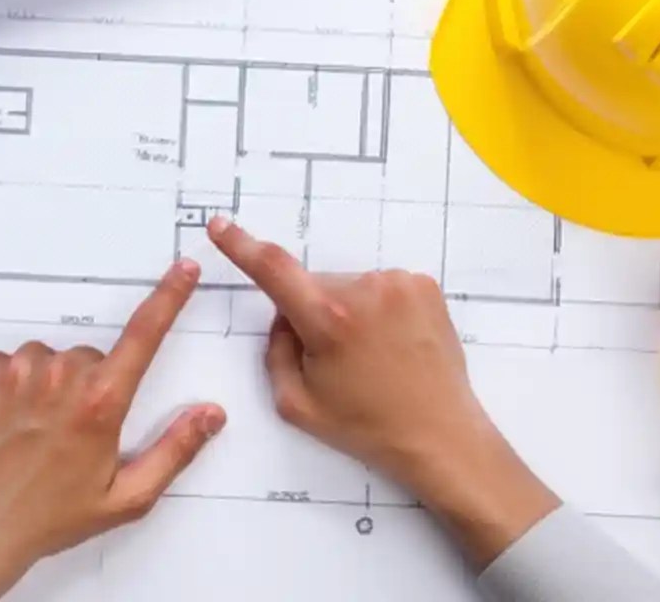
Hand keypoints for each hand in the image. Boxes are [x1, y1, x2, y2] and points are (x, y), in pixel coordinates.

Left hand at [0, 260, 225, 601]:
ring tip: (33, 433)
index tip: (183, 271)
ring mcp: (16, 372)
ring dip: (47, 385)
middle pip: (89, 357)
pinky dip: (10, 387)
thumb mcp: (126, 497)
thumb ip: (175, 450)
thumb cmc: (49, 516)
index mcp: (101, 403)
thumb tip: (211, 415)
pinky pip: (8, 363)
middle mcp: (59, 377)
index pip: (145, 335)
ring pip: (47, 359)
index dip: (169, 298)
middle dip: (88, 385)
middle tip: (70, 434)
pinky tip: (7, 424)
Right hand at [208, 218, 556, 565]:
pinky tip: (392, 345)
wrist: (440, 435)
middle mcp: (364, 292)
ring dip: (349, 312)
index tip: (219, 225)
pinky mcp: (423, 285)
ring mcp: (398, 284)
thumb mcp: (296, 403)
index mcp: (328, 322)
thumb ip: (276, 350)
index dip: (241, 245)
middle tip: (337, 360)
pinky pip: (380, 288)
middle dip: (313, 312)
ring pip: (349, 287)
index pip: (273, 270)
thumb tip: (284, 316)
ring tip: (372, 357)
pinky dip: (377, 310)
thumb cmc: (366, 426)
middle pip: (314, 286)